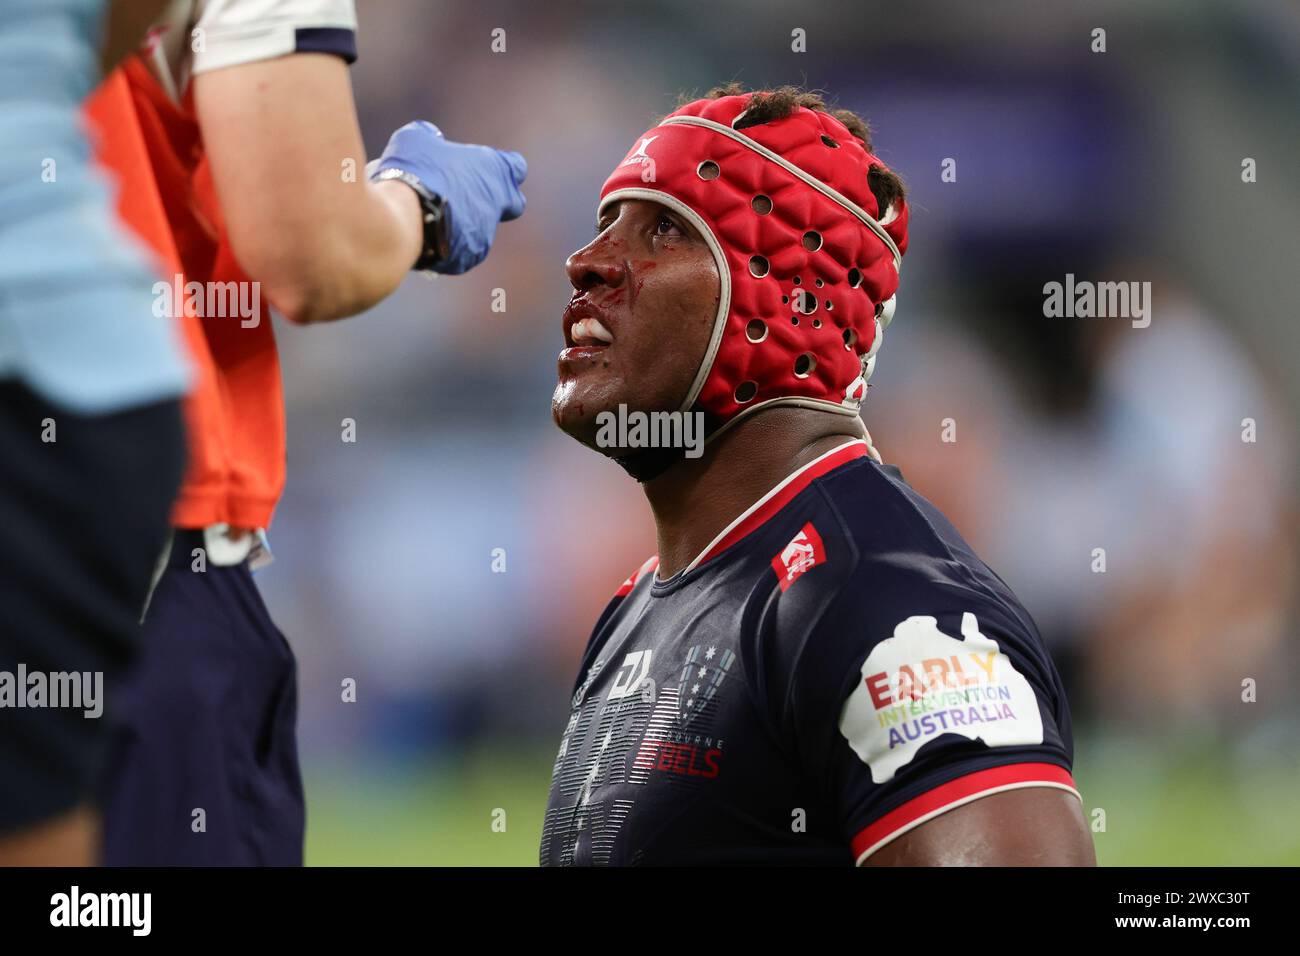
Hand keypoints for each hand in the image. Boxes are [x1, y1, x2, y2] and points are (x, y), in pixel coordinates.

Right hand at [370, 121, 526, 274]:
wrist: (408, 215)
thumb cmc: (415, 170)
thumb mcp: (416, 139)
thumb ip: (428, 136)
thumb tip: (431, 136)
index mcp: (494, 169)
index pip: (516, 167)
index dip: (503, 168)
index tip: (484, 169)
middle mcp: (497, 203)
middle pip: (514, 204)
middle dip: (498, 202)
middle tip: (468, 197)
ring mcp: (486, 233)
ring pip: (481, 229)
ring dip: (463, 223)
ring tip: (429, 216)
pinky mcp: (469, 257)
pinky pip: (462, 250)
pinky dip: (448, 243)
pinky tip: (425, 235)